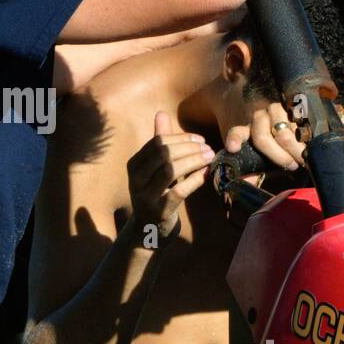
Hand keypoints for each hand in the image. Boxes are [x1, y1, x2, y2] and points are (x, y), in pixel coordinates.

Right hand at [127, 111, 213, 241]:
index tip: (200, 140)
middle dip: (189, 148)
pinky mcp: (158, 211)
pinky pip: (178, 191)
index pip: (157, 143)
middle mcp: (135, 179)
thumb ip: (159, 142)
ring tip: (210, 158)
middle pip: (164, 154)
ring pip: (170, 171)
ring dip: (193, 161)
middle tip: (208, 149)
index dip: (181, 138)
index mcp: (134, 165)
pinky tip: (205, 175)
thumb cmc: (156, 194)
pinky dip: (194, 181)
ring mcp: (145, 196)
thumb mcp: (156, 168)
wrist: (149, 231)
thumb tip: (161, 113)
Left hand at [223, 99, 304, 169]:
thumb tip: (249, 183)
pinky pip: (298, 125)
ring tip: (301, 157)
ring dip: (294, 149)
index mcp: (247, 131)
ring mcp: (275, 110)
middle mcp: (259, 118)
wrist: (293, 130)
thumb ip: (256, 172)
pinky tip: (308, 144)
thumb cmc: (277, 150)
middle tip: (292, 165)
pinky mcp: (292, 108)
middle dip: (279, 156)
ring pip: (283, 133)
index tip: (233, 148)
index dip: (235, 140)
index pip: (237, 133)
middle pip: (263, 138)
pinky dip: (304, 139)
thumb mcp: (265, 161)